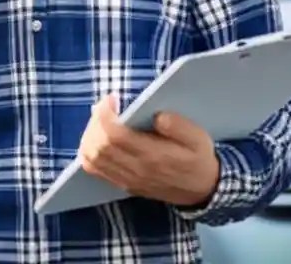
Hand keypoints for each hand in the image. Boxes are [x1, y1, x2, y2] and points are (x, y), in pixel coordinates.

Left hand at [78, 94, 219, 208]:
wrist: (202, 191)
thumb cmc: (199, 159)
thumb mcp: (199, 138)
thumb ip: (179, 126)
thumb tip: (158, 116)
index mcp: (153, 156)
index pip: (115, 136)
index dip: (105, 115)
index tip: (112, 99)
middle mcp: (135, 170)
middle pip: (97, 147)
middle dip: (95, 122)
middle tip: (105, 107)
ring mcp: (127, 180)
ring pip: (92, 160)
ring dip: (89, 137)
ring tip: (100, 120)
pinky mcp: (124, 184)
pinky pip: (95, 170)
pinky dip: (89, 152)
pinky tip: (98, 139)